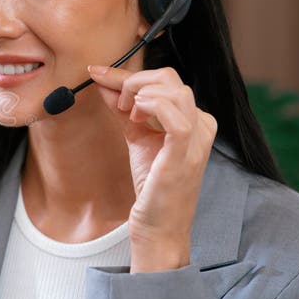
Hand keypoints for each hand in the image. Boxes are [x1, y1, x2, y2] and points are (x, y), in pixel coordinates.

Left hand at [88, 65, 217, 272]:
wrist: (158, 225)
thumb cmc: (152, 184)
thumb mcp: (137, 136)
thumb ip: (124, 109)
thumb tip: (104, 82)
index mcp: (193, 118)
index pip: (164, 80)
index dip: (127, 74)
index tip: (97, 73)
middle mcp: (201, 124)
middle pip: (169, 78)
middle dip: (132, 80)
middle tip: (115, 101)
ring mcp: (197, 138)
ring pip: (174, 90)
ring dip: (140, 91)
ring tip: (127, 111)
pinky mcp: (186, 152)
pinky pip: (176, 115)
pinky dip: (152, 105)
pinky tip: (136, 113)